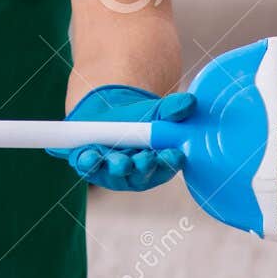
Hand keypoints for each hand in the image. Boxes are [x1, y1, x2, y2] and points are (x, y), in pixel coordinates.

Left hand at [47, 85, 193, 191]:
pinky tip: (89, 156)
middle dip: (143, 167)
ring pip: (114, 173)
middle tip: (145, 159)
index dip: (169, 162)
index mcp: (158, 164)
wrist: (108, 111)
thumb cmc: (140, 118)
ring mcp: (111, 171)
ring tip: (120, 162)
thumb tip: (189, 102)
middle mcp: (136, 174)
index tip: (173, 154)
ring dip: (117, 167)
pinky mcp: (89, 164)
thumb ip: (173, 109)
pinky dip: (88, 162)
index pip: (166, 167)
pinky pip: (88, 166)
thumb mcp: (157, 111)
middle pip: (141, 175)